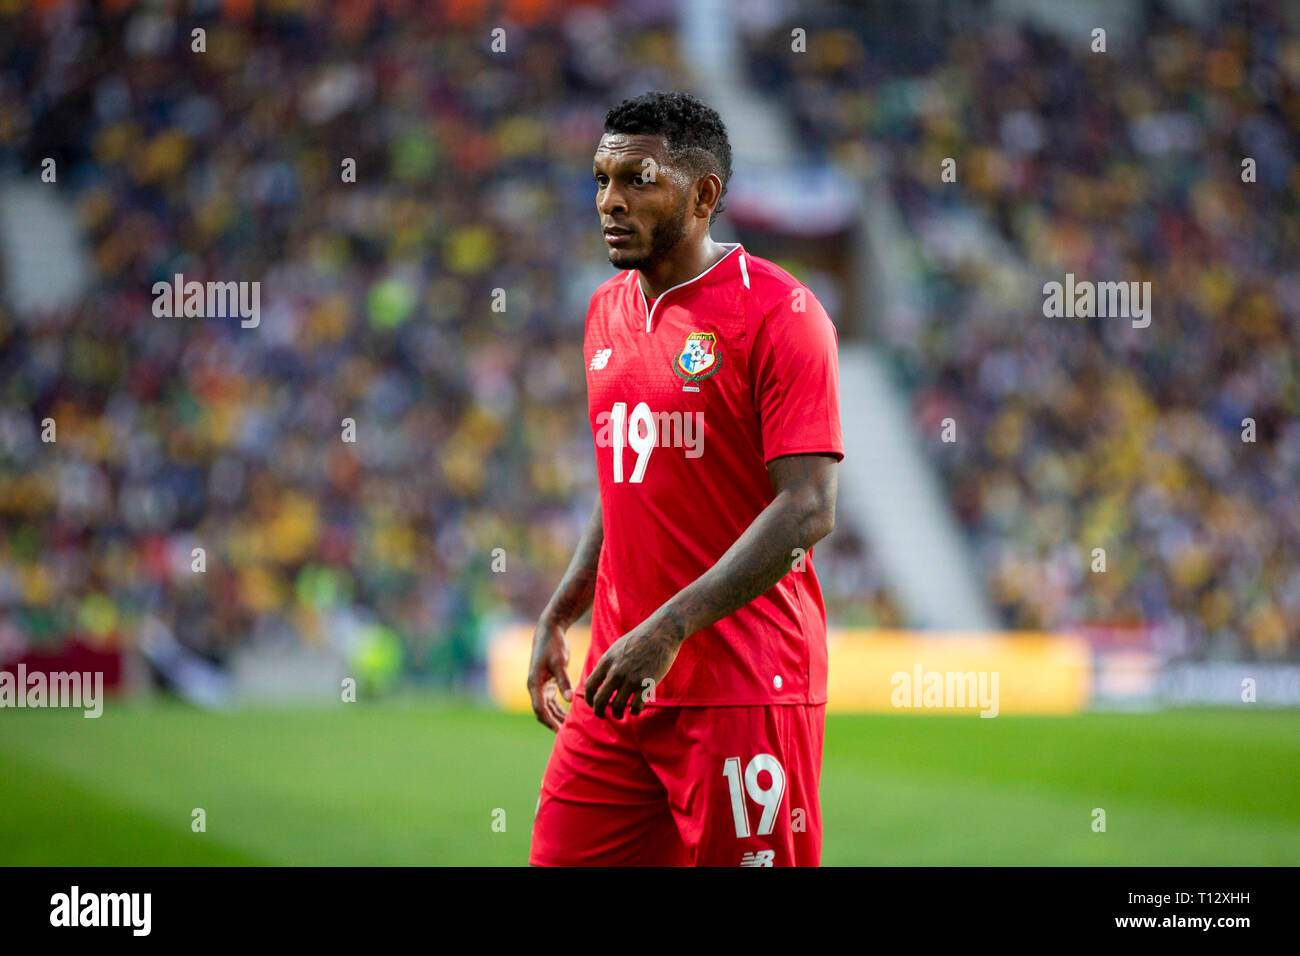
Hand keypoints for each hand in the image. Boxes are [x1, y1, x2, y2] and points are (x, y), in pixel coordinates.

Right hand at [527, 616, 572, 731]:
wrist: (550, 630)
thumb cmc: (553, 644)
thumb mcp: (559, 662)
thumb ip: (564, 681)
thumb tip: (568, 699)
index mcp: (534, 683)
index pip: (540, 709)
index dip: (549, 722)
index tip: (560, 732)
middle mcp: (535, 687)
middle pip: (542, 712)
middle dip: (553, 724)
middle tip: (567, 736)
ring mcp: (541, 685)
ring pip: (547, 708)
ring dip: (557, 718)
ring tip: (570, 729)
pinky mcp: (547, 682)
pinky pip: (552, 701)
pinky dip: (559, 709)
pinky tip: (569, 715)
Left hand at [584, 613, 682, 718]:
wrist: (662, 631)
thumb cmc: (640, 639)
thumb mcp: (617, 648)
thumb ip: (608, 664)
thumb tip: (600, 681)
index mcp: (607, 661)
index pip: (590, 686)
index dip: (589, 699)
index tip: (592, 704)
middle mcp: (616, 671)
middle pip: (600, 700)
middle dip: (599, 711)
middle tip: (602, 715)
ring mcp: (631, 678)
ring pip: (618, 707)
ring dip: (617, 714)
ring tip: (620, 714)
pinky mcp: (647, 683)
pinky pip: (636, 707)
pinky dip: (635, 711)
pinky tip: (636, 709)